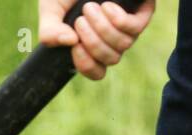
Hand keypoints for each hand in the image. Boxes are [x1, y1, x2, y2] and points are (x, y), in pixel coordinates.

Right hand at [37, 0, 154, 80]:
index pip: (97, 72)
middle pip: (110, 59)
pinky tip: (107, 6)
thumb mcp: (50, 9)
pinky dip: (118, 20)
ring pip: (123, 45)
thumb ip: (49, 31)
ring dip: (103, 29)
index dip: (87, 66)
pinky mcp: (141, 11)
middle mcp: (112, 39)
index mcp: (92, 44)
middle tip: (80, 20)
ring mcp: (128, 27)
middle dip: (92, 42)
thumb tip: (69, 42)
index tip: (75, 47)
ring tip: (89, 8)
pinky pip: (135, 28)